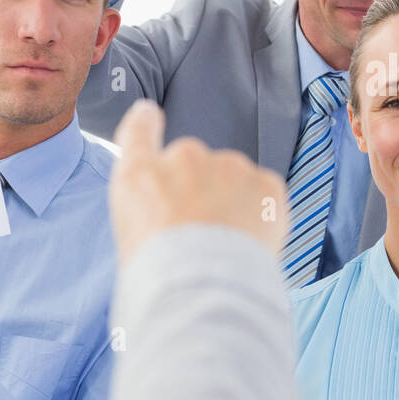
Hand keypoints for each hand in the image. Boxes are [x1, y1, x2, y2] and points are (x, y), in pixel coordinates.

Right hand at [110, 101, 289, 264]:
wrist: (200, 286)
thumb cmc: (158, 275)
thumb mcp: (133, 237)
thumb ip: (154, 209)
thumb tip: (176, 212)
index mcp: (140, 175)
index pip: (139, 131)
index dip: (146, 120)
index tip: (151, 113)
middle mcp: (183, 158)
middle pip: (197, 167)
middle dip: (204, 193)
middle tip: (205, 236)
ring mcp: (228, 166)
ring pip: (236, 183)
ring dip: (235, 206)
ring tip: (227, 249)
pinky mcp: (265, 183)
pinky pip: (265, 197)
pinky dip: (263, 217)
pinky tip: (250, 246)